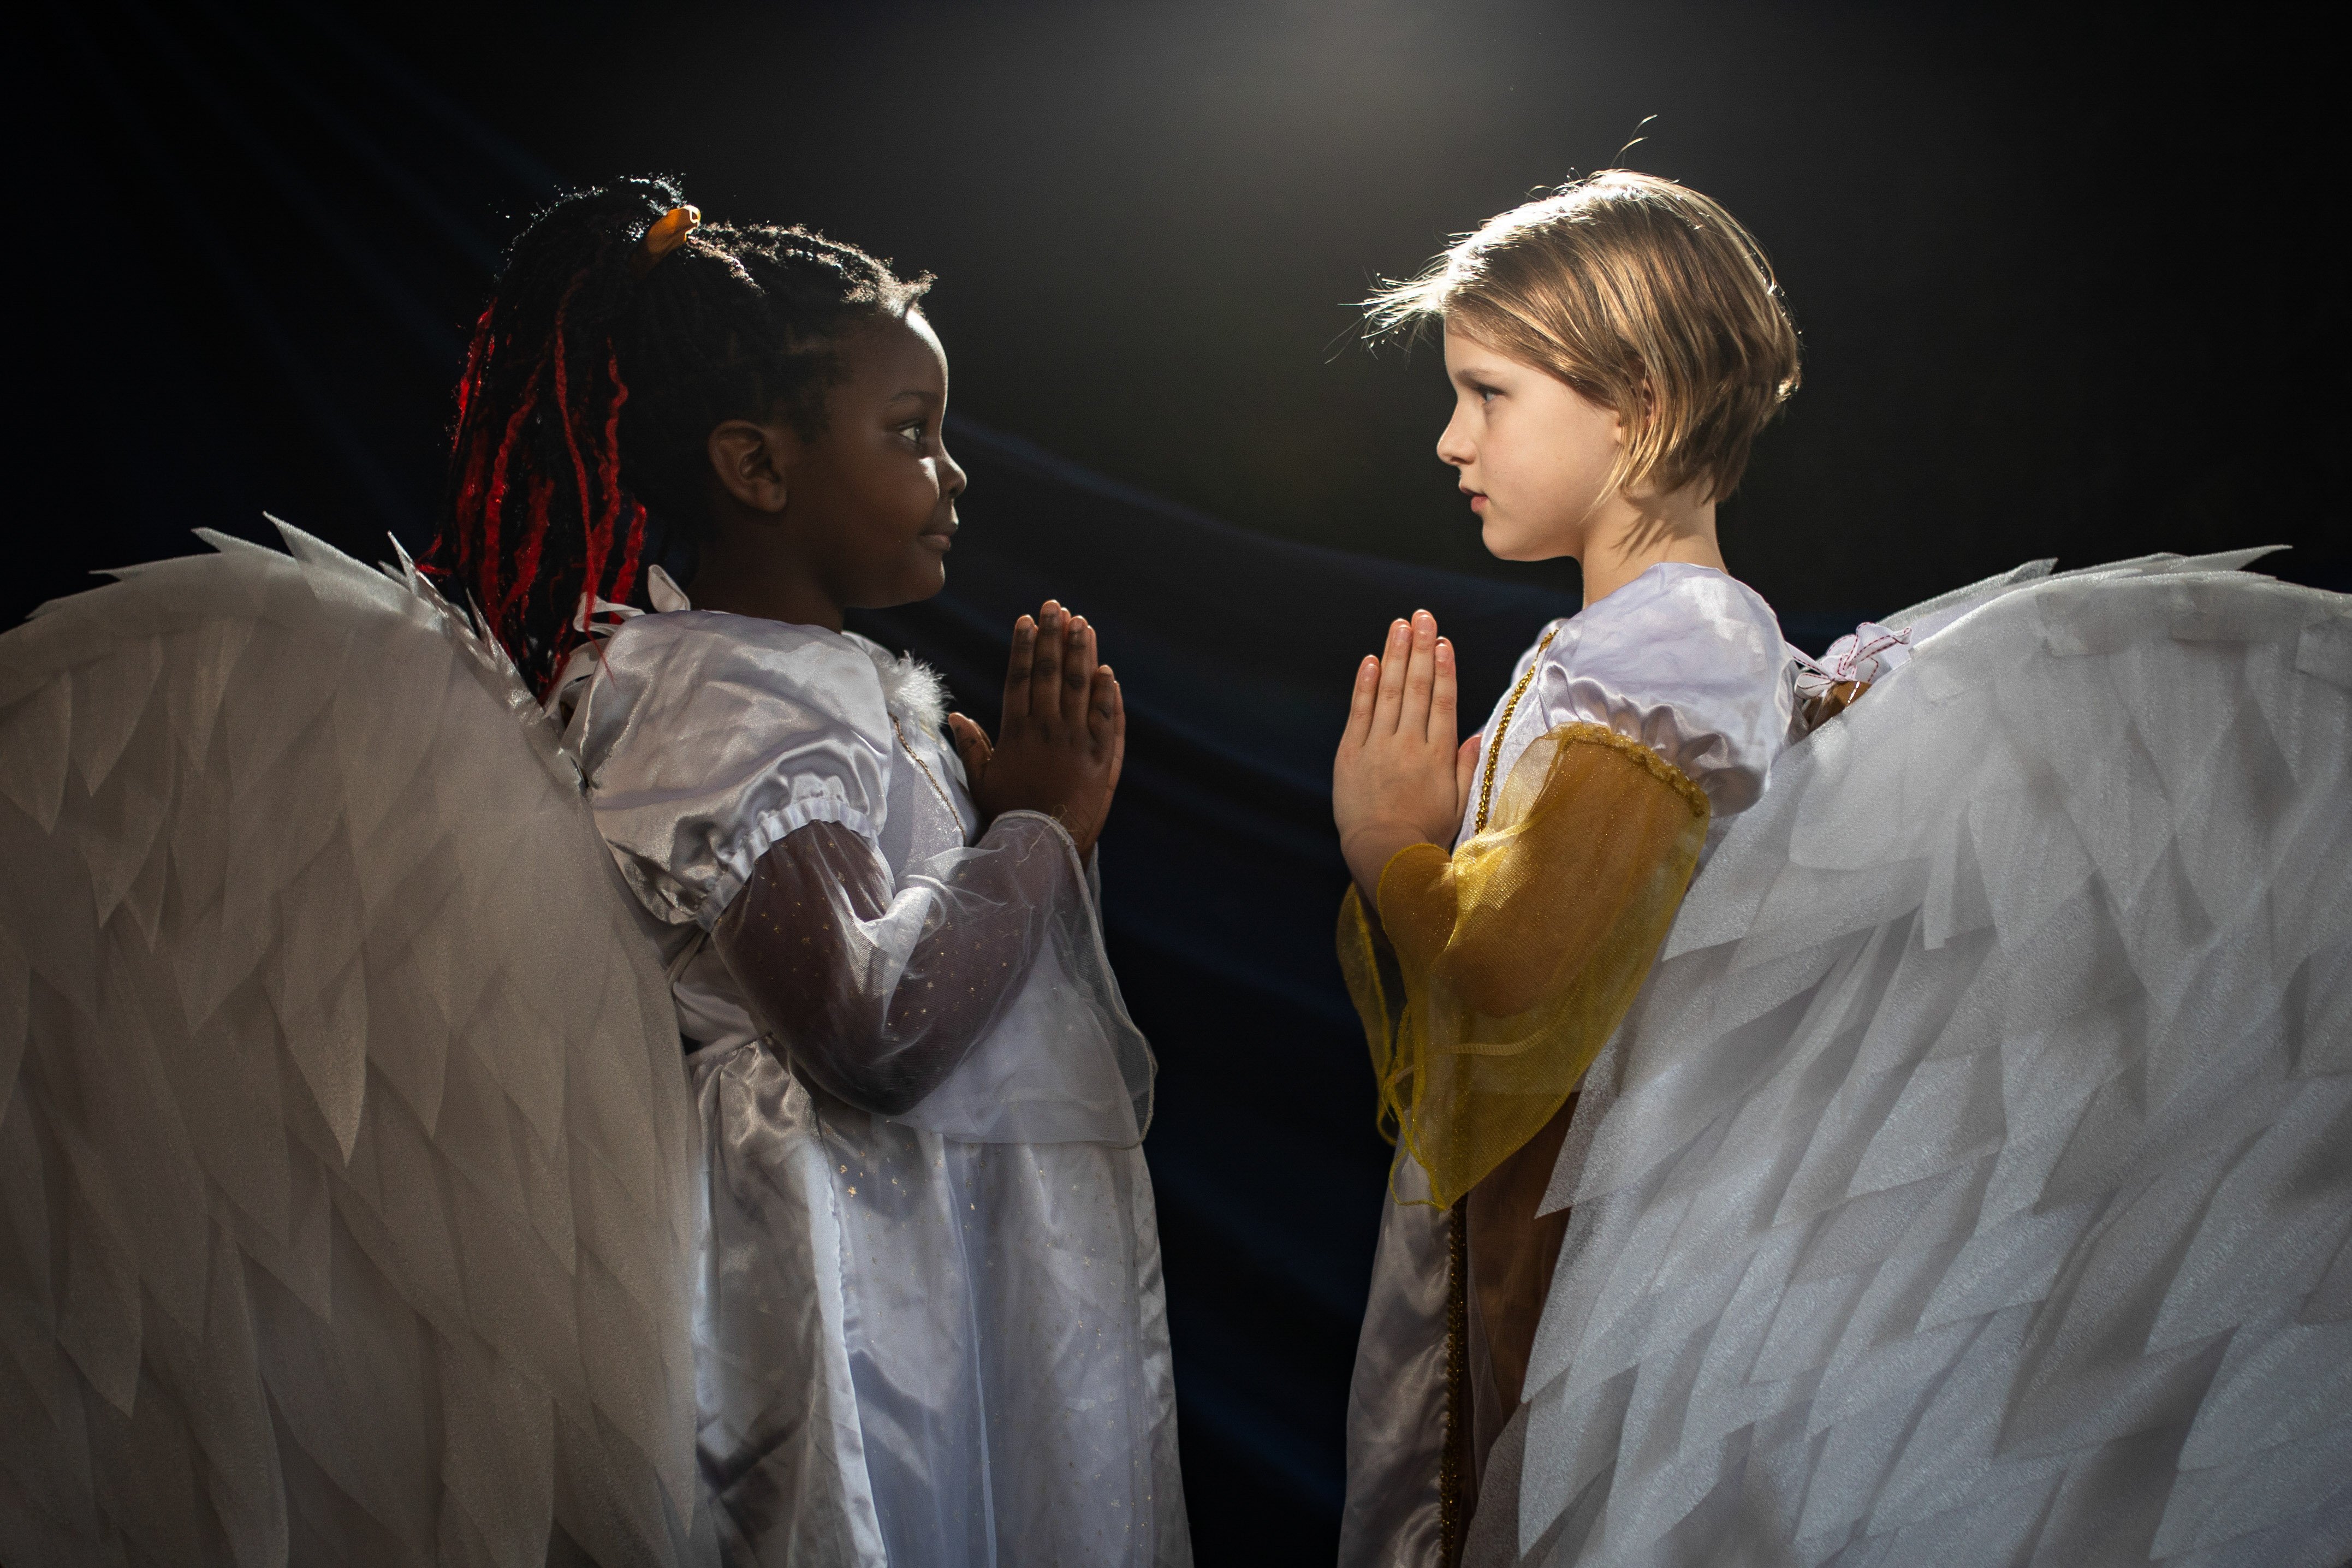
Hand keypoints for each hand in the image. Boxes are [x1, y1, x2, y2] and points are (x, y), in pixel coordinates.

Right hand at [948, 600, 1125, 857]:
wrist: (1045, 846)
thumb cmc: (1010, 814)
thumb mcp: (983, 780)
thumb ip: (972, 745)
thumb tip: (955, 714)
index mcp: (1018, 732)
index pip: (1021, 677)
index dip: (1025, 646)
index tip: (1027, 620)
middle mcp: (1049, 730)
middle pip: (1051, 673)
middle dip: (1053, 636)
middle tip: (1056, 607)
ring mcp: (1078, 742)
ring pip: (1080, 688)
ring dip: (1082, 653)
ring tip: (1082, 624)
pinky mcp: (1102, 758)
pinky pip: (1107, 718)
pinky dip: (1107, 694)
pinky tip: (1106, 672)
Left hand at [1332, 610, 1480, 902]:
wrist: (1382, 855)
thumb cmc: (1424, 833)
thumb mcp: (1458, 804)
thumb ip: (1467, 766)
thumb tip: (1479, 734)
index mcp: (1438, 756)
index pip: (1444, 702)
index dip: (1445, 668)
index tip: (1444, 640)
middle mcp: (1409, 745)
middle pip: (1418, 688)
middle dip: (1421, 648)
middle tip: (1422, 616)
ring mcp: (1378, 747)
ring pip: (1390, 693)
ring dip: (1395, 656)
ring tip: (1400, 625)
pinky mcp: (1350, 755)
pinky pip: (1359, 713)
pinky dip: (1365, 686)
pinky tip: (1371, 661)